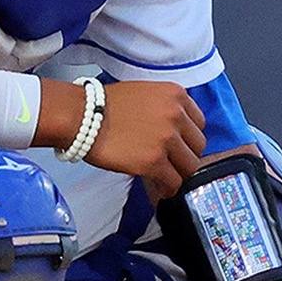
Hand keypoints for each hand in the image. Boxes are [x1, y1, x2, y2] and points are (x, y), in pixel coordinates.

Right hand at [81, 80, 205, 200]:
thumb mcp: (145, 93)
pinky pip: (173, 182)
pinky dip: (168, 187)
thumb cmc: (106, 104)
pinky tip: (160, 187)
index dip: (188, 136)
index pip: (199, 123)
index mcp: (175, 95)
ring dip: (177, 172)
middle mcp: (176, 115)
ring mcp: (166, 139)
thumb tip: (175, 132)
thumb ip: (165, 107)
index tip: (179, 144)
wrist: (82, 116)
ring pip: (189, 166)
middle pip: (198, 145)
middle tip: (171, 161)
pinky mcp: (154, 161)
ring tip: (165, 175)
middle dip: (185, 155)